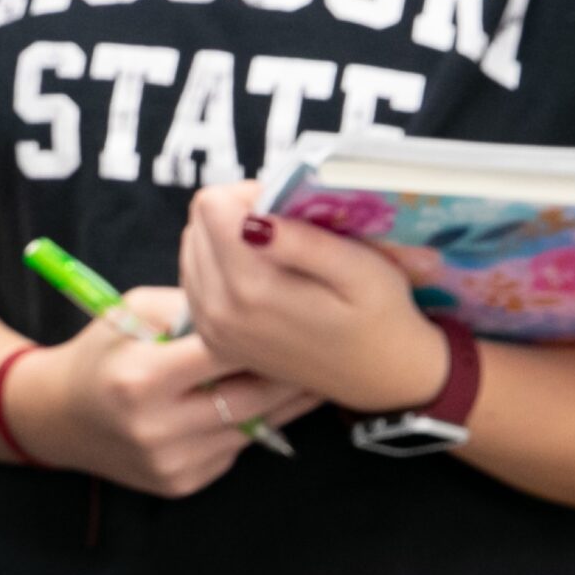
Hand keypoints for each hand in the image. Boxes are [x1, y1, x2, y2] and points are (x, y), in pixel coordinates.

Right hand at [0, 285, 319, 496]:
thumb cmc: (99, 352)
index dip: (264, 335)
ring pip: (252, 429)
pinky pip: (234, 451)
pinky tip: (261, 403)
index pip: (225, 353)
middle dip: (290, 374)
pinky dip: (250, 425)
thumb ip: (189, 306)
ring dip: (284, 403)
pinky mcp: (181, 483)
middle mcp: (156, 427)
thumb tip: (250, 303)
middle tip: (324, 351)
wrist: (57, 417)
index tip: (297, 319)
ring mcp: (171, 462)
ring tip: (308, 375)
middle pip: (252, 398)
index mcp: (140, 377)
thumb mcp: (130, 311)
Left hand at [181, 183, 451, 411]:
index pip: (212, 205)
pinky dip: (221, 264)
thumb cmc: (382, 318)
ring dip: (227, 238)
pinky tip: (262, 275)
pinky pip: (195, 277)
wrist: (382, 379)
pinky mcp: (211, 337)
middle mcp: (218, 310)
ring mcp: (210, 327)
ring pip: (191, 247)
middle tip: (287, 231)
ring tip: (278, 255)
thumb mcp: (363, 271)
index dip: (251, 194)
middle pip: (197, 223)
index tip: (288, 210)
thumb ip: (305, 242)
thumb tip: (252, 219)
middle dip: (238, 214)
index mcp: (252, 290)